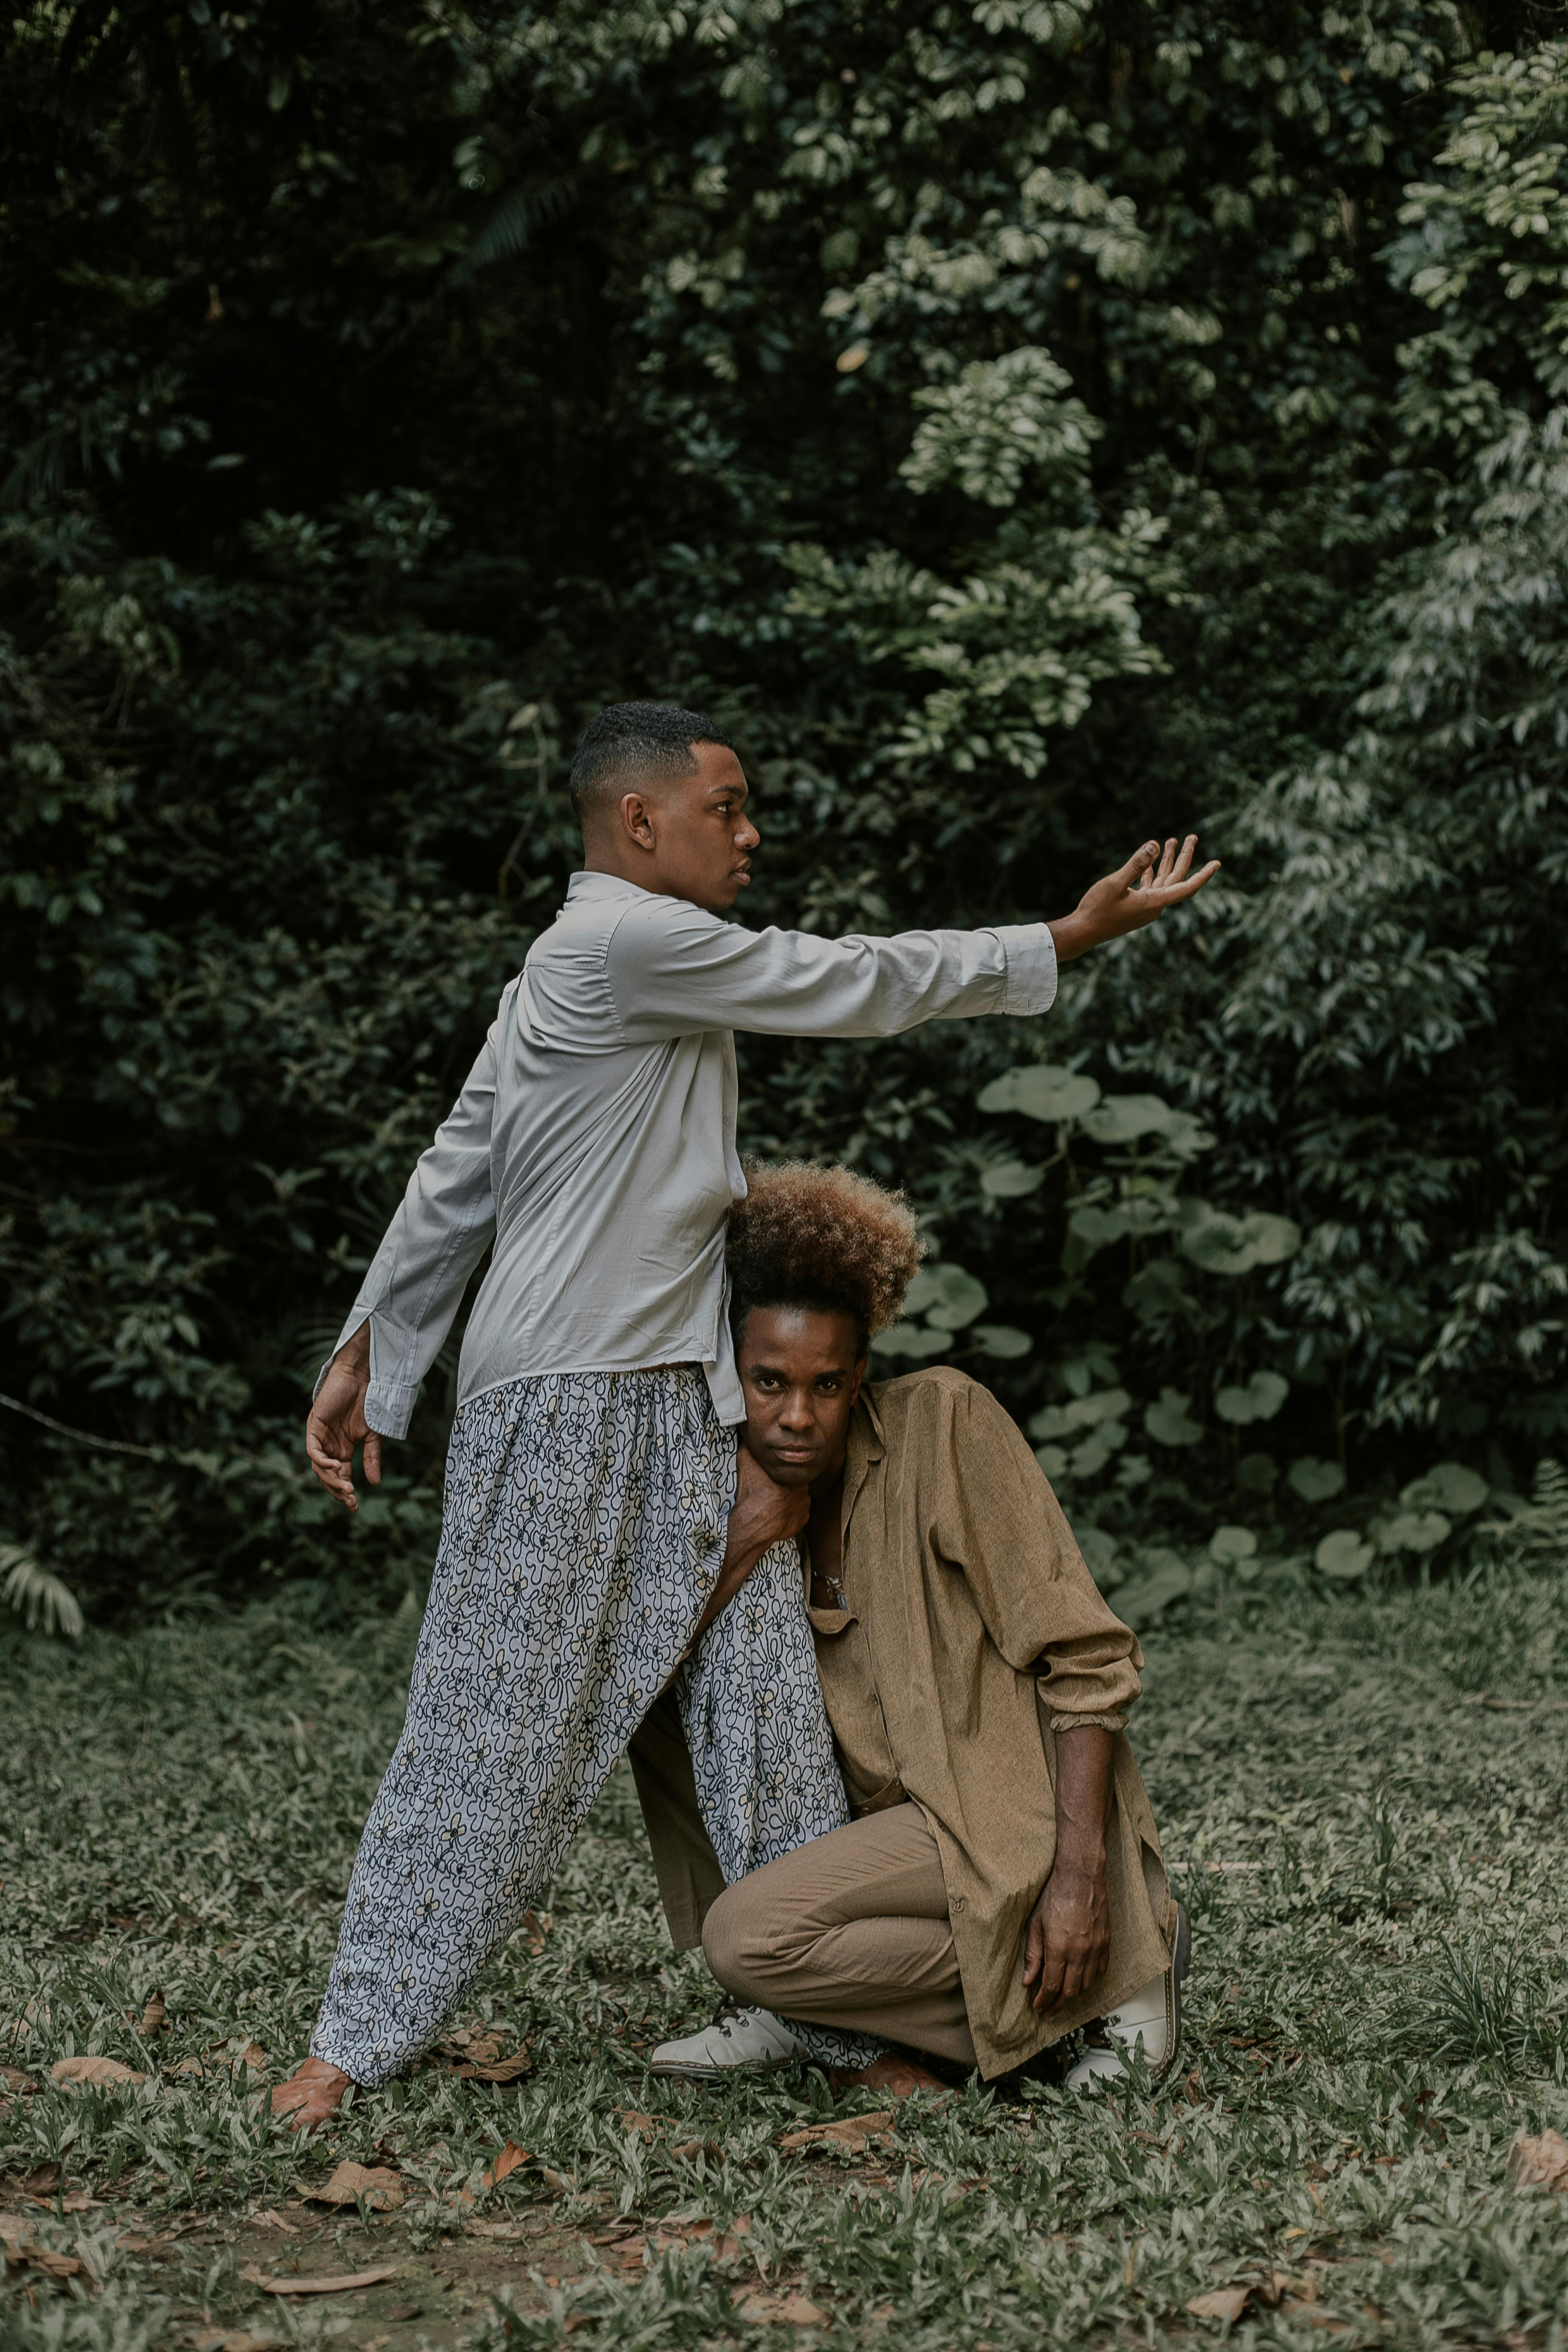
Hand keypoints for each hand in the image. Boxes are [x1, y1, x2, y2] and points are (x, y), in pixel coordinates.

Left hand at [304, 1324, 380, 1509]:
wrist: (363, 1377)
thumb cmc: (368, 1402)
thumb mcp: (372, 1436)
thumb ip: (371, 1458)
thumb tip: (375, 1483)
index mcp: (343, 1449)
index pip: (340, 1476)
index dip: (345, 1492)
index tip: (355, 1506)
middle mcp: (329, 1446)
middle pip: (328, 1476)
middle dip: (338, 1490)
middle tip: (351, 1499)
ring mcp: (321, 1437)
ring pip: (319, 1467)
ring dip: (331, 1479)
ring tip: (347, 1487)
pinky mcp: (314, 1426)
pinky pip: (313, 1450)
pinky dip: (322, 1461)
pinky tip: (336, 1466)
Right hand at [727, 1440, 811, 1565]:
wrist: (753, 1524)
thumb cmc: (751, 1491)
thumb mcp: (745, 1461)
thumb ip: (749, 1446)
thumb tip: (748, 1434)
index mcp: (792, 1473)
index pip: (792, 1468)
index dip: (782, 1472)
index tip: (773, 1477)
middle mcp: (802, 1489)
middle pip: (796, 1483)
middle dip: (787, 1486)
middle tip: (773, 1489)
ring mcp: (804, 1507)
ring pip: (799, 1499)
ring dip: (790, 1500)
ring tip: (774, 1502)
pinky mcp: (802, 1521)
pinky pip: (798, 1515)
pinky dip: (790, 1514)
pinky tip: (777, 1514)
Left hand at [1022, 1850, 1110, 2012]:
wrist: (1081, 1877)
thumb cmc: (1055, 1896)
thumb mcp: (1035, 1924)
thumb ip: (1032, 1955)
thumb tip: (1028, 1981)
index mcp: (1059, 1948)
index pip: (1052, 1986)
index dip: (1044, 2001)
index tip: (1038, 2007)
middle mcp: (1080, 1952)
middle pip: (1070, 1992)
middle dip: (1057, 2005)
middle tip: (1048, 2011)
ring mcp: (1096, 1948)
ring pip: (1087, 1985)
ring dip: (1074, 1995)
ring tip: (1063, 1997)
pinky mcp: (1106, 1942)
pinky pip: (1101, 1971)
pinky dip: (1091, 1980)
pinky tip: (1082, 1981)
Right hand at [1049, 835, 1219, 961]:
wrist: (1082, 932)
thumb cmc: (1097, 909)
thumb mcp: (1115, 883)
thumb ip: (1136, 864)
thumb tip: (1155, 844)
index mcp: (1154, 903)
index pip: (1186, 887)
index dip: (1203, 875)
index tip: (1217, 863)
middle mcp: (1154, 906)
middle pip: (1177, 879)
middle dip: (1185, 857)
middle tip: (1193, 837)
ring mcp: (1145, 907)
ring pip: (1164, 881)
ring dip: (1168, 861)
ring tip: (1172, 840)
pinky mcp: (1135, 906)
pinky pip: (1151, 886)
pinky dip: (1153, 872)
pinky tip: (1152, 860)